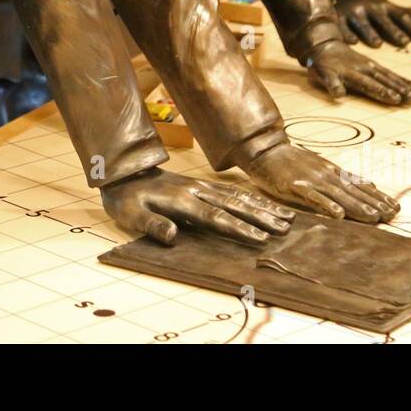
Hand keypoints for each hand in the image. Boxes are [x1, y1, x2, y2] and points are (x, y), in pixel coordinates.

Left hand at [101, 168, 294, 244]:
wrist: (124, 172)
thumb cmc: (127, 199)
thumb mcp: (131, 215)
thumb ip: (152, 225)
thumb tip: (172, 235)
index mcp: (182, 201)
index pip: (216, 217)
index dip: (238, 228)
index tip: (260, 238)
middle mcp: (197, 191)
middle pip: (235, 204)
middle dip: (262, 216)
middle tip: (285, 228)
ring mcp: (201, 186)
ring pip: (238, 196)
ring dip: (263, 206)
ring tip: (286, 217)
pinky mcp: (202, 185)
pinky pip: (232, 191)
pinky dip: (252, 197)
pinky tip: (266, 204)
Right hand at [242, 142, 399, 222]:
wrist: (265, 150)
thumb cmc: (291, 160)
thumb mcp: (320, 166)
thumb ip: (341, 177)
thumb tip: (368, 184)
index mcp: (332, 171)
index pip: (359, 185)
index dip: (378, 196)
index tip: (395, 206)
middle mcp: (326, 175)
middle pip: (353, 191)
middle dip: (374, 203)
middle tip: (392, 214)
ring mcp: (311, 180)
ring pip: (338, 195)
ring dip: (357, 206)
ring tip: (374, 218)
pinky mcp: (295, 185)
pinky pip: (313, 197)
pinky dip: (326, 205)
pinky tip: (338, 215)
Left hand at [304, 40, 410, 104]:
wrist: (324, 45)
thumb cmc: (322, 64)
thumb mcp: (322, 73)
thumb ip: (332, 83)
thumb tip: (338, 95)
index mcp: (353, 73)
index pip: (370, 85)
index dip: (383, 92)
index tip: (396, 99)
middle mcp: (365, 69)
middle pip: (384, 81)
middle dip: (399, 90)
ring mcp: (371, 66)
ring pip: (389, 77)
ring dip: (403, 86)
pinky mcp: (374, 64)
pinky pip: (389, 72)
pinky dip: (401, 79)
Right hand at [334, 0, 410, 47]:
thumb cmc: (374, 8)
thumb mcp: (390, 8)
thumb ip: (408, 16)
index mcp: (386, 7)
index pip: (402, 16)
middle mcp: (371, 8)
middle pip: (384, 20)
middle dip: (394, 30)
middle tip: (404, 42)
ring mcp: (355, 12)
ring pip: (363, 23)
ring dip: (370, 33)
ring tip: (378, 44)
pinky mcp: (340, 17)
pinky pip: (343, 26)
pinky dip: (347, 34)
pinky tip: (352, 42)